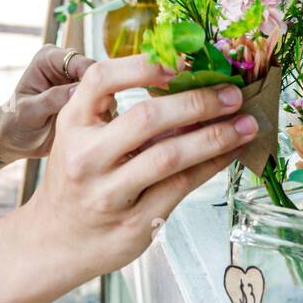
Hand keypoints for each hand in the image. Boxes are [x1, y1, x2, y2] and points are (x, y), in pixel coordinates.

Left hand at [0, 44, 94, 158]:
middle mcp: (66, 65)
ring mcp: (78, 81)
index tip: (95, 105)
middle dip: (99, 96)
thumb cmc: (14, 123)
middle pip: (98, 74)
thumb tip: (78, 90)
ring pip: (106, 89)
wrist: (15, 140)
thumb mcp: (29, 112)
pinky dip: (102, 115)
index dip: (93, 82)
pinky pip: (105, 102)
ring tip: (91, 126)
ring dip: (102, 107)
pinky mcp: (87, 97)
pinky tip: (93, 129)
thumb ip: (52, 98)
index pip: (81, 63)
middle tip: (95, 119)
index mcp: (48, 58)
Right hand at [24, 55, 258, 279]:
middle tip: (231, 93)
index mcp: (72, 124)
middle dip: (196, 101)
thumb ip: (122, 113)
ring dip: (215, 136)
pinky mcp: (135, 223)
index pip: (101, 79)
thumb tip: (190, 85)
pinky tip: (230, 152)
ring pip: (169, 156)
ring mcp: (109, 193)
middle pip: (145, 118)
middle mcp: (86, 157)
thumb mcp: (84, 138)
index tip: (183, 61)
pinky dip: (211, 165)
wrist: (56, 240)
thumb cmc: (78, 179)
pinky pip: (181, 186)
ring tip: (246, 124)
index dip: (143, 65)